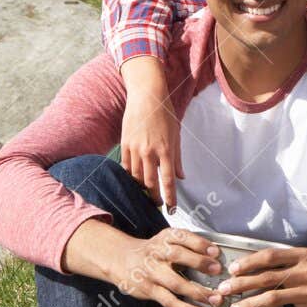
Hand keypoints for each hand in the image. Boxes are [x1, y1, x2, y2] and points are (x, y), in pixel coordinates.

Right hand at [106, 227, 223, 306]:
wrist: (121, 259)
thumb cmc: (153, 251)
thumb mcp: (167, 240)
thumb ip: (188, 245)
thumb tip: (216, 256)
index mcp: (165, 238)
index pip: (182, 237)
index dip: (199, 244)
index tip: (215, 252)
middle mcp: (156, 253)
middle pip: (177, 256)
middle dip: (199, 263)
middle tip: (217, 271)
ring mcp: (151, 273)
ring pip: (175, 283)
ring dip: (197, 292)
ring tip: (214, 298)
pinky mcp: (148, 290)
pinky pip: (168, 301)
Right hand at [120, 59, 182, 209]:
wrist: (147, 98)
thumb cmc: (165, 116)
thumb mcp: (176, 136)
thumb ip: (177, 158)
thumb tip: (181, 177)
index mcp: (166, 150)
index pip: (168, 180)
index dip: (170, 197)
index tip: (171, 209)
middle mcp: (149, 152)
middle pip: (150, 183)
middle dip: (154, 196)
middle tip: (158, 204)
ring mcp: (135, 148)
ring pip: (136, 177)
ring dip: (141, 187)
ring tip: (146, 193)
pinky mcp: (124, 144)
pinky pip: (126, 166)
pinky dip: (130, 175)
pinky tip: (135, 179)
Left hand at [212, 247, 306, 306]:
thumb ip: (289, 261)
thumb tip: (257, 269)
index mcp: (303, 256)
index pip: (269, 256)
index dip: (248, 262)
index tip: (231, 269)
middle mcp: (306, 273)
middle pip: (266, 278)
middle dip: (241, 285)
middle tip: (223, 290)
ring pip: (273, 299)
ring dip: (250, 305)